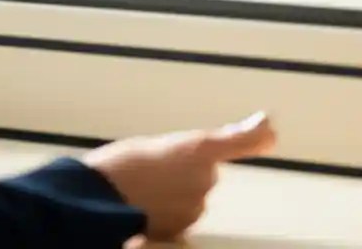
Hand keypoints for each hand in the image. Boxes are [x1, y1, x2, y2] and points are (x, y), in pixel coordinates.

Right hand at [82, 112, 275, 242]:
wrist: (93, 203)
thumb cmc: (117, 167)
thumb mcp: (157, 146)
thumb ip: (207, 146)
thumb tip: (264, 130)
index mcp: (196, 149)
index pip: (239, 142)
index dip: (255, 137)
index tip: (269, 129)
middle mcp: (203, 181)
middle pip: (202, 176)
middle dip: (183, 173)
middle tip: (150, 168)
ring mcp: (193, 210)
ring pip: (189, 199)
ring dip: (171, 194)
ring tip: (138, 188)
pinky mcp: (180, 232)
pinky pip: (178, 221)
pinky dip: (163, 215)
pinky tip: (139, 208)